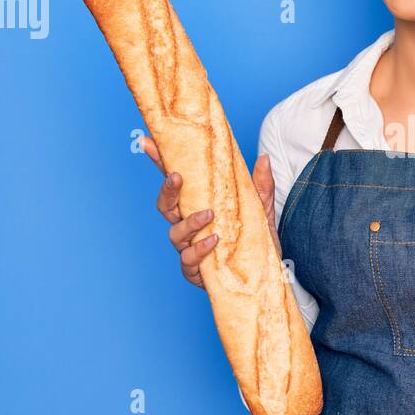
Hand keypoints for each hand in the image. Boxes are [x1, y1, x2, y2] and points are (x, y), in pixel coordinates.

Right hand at [141, 136, 282, 289]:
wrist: (267, 272)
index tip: (148, 142)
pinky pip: (188, 259)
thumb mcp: (261, 208)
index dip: (160, 162)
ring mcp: (189, 247)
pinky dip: (199, 249)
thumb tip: (264, 158)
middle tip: (177, 177)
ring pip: (175, 232)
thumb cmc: (256, 238)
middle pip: (165, 206)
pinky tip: (213, 241)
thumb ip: (260, 185)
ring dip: (190, 222)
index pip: (176, 182)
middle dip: (167, 190)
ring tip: (209, 215)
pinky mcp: (195, 270)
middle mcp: (188, 224)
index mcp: (198, 204)